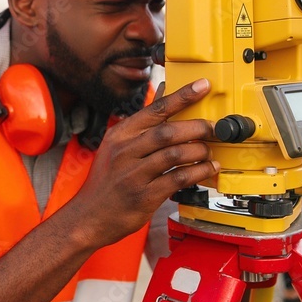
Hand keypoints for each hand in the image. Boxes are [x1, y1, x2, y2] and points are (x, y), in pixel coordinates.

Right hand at [66, 79, 219, 250]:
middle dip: (197, 127)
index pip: (155, 109)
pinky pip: (178, 179)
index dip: (182, 96)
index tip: (203, 86)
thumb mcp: (116, 146)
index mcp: (120, 135)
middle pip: (168, 132)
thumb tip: (163, 91)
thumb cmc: (106, 181)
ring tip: (209, 151)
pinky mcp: (144, 196)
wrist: (89, 216)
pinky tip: (207, 169)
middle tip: (213, 127)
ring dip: (199, 151)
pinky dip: (197, 172)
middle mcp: (125, 151)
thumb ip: (143, 121)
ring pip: (175, 155)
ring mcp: (134, 174)